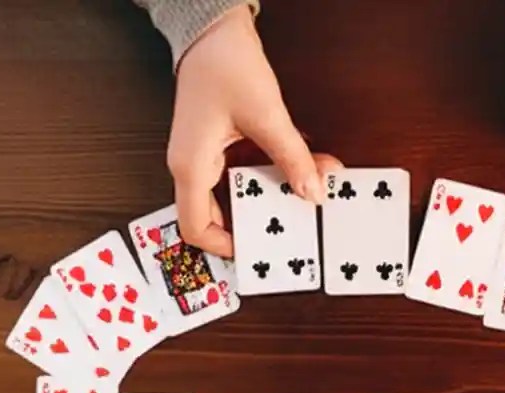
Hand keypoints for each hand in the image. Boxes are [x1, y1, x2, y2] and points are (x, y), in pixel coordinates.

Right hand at [168, 4, 340, 255]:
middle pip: (218, 216)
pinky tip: (301, 165)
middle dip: (259, 220)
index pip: (196, 227)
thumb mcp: (266, 115)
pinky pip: (242, 172)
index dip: (225, 247)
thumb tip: (313, 191)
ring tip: (309, 188)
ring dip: (271, 194)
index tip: (259, 251)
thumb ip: (292, 157)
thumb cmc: (224, 65)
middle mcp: (191, 165)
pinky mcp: (217, 145)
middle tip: (293, 224)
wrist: (212, 30)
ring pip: (237, 193)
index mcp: (191, 165)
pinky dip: (270, 172)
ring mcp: (203, 156)